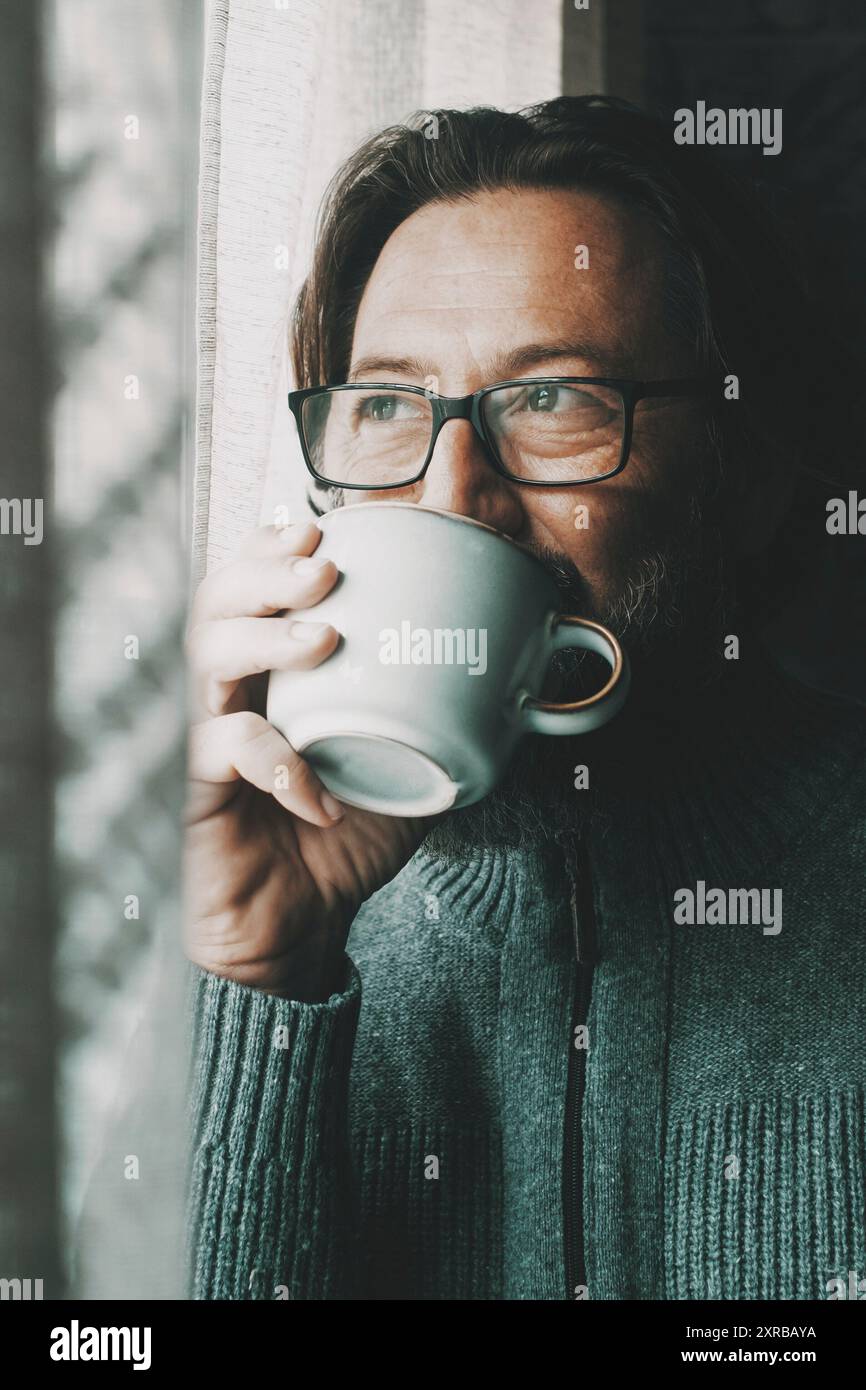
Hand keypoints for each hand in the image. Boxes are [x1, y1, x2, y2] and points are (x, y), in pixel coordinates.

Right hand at [183, 521, 436, 1000]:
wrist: (301, 924)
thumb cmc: (348, 837)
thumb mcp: (415, 763)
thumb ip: (453, 713)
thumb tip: (528, 665)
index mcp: (274, 671)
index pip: (254, 586)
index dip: (273, 547)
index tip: (320, 527)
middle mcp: (232, 692)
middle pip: (218, 602)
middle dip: (266, 572)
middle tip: (322, 568)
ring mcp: (206, 736)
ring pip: (203, 658)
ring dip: (261, 638)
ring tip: (320, 638)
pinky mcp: (195, 791)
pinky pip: (220, 752)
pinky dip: (274, 762)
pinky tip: (318, 790)